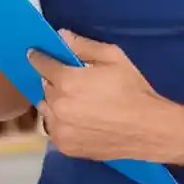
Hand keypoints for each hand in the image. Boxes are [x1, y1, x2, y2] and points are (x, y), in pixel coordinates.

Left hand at [28, 30, 183, 163]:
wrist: (148, 129)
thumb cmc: (133, 90)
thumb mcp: (114, 58)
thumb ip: (84, 46)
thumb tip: (61, 36)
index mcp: (68, 81)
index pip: (42, 65)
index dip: (39, 58)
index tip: (36, 54)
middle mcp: (58, 106)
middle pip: (44, 87)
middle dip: (53, 81)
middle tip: (70, 81)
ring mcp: (60, 129)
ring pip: (46, 110)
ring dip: (54, 103)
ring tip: (74, 102)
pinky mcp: (65, 146)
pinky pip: (54, 129)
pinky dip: (61, 122)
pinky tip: (78, 120)